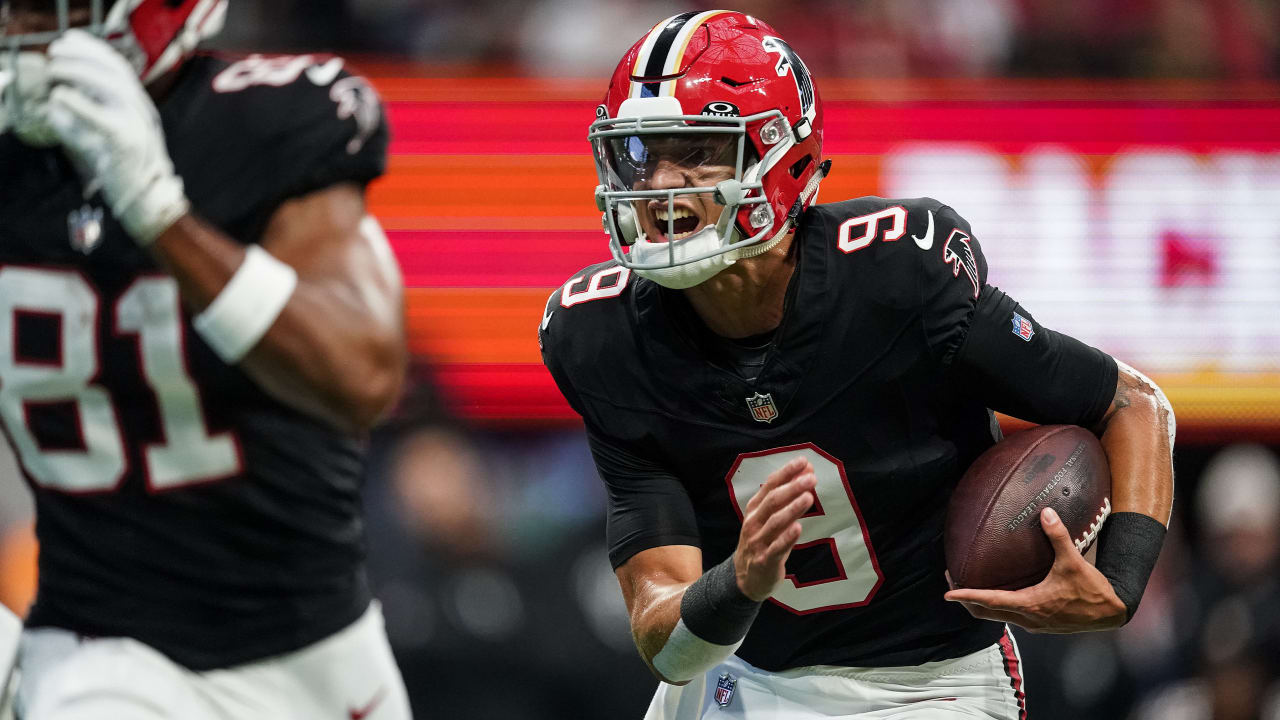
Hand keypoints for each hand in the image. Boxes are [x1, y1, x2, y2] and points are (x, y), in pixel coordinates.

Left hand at [44, 29, 188, 244]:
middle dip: (82, 55)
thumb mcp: (104, 135)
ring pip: (111, 86)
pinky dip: (78, 104)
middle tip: (55, 53)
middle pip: (115, 70)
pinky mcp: (127, 143)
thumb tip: (58, 98)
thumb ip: (86, 114)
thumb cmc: (124, 170)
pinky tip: (59, 97)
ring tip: (54, 70)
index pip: (119, 68)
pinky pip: (101, 117)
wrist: (150, 201)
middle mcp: (142, 112)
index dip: (93, 49)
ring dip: (78, 71)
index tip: (69, 40)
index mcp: (140, 107)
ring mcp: (138, 126)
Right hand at [734, 457, 815, 601]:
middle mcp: (753, 522)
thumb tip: (805, 476)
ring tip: (808, 497)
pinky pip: (777, 547)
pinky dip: (787, 537)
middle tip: (811, 478)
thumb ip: (785, 501)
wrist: (745, 578)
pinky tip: (798, 527)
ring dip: (792, 508)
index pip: (770, 485)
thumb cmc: (762, 542)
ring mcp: (758, 541)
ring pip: (775, 521)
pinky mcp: (765, 560)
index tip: (803, 462)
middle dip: (792, 487)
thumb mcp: (767, 520)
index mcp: (754, 509)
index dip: (786, 472)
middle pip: (773, 501)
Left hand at [944, 507, 1126, 632]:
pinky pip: (1009, 617)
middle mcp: (1027, 618)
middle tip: (951, 583)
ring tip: (968, 587)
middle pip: (985, 614)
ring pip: (997, 618)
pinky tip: (997, 592)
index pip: (989, 601)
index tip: (948, 592)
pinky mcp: (1039, 624)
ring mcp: (1033, 624)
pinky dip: (996, 607)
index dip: (966, 596)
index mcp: (1030, 605)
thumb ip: (1058, 537)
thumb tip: (1045, 513)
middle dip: (966, 600)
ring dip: (980, 605)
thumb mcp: (1074, 562)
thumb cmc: (1092, 591)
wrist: (1111, 613)